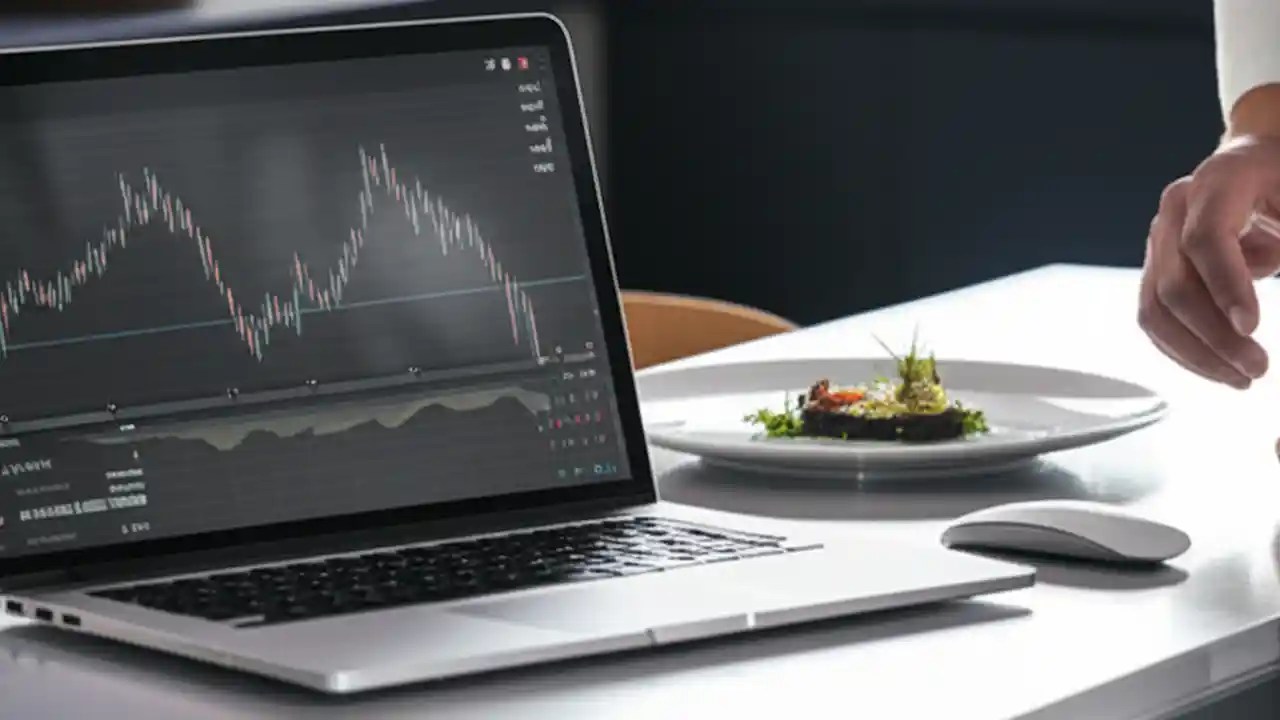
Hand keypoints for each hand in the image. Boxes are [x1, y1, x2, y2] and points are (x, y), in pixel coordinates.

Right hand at [1138, 135, 1279, 388]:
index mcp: (1217, 181)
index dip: (1226, 286)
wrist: (1257, 163)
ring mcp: (1157, 240)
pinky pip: (1156, 317)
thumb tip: (1260, 314)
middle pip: (1174, 284)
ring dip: (1195, 353)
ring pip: (1155, 309)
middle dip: (1213, 335)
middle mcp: (1174, 211)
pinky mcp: (1155, 268)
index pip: (1205, 239)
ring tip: (1241, 378)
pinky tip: (1220, 368)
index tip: (1254, 327)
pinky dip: (1184, 350)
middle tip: (1257, 369)